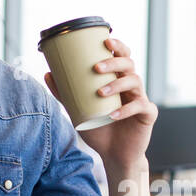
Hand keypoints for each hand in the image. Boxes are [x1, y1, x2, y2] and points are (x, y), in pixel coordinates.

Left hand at [43, 35, 155, 170]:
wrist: (114, 155)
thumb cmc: (98, 130)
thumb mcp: (77, 111)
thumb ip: (65, 94)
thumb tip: (48, 73)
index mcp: (118, 80)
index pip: (122, 56)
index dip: (118, 45)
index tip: (106, 40)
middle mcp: (131, 86)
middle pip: (129, 64)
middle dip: (114, 62)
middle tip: (96, 68)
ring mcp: (141, 99)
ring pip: (135, 81)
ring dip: (117, 84)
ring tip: (100, 92)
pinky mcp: (148, 114)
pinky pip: (140, 106)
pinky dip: (126, 109)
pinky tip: (113, 115)